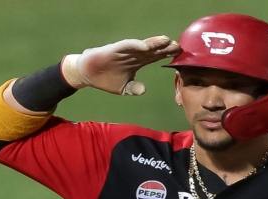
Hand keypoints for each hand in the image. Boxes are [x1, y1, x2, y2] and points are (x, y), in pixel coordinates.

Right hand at [61, 36, 180, 94]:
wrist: (87, 74)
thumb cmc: (106, 79)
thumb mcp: (123, 89)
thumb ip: (134, 89)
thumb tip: (144, 90)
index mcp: (137, 62)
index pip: (156, 58)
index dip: (167, 56)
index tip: (180, 56)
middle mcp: (134, 54)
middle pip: (153, 50)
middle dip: (166, 48)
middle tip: (180, 47)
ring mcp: (125, 51)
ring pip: (143, 45)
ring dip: (154, 43)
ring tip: (167, 41)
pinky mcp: (115, 49)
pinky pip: (127, 45)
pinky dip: (136, 45)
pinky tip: (146, 46)